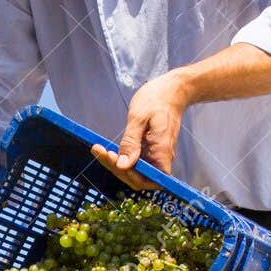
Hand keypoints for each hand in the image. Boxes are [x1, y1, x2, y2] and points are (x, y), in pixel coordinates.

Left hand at [91, 72, 190, 188]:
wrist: (171, 90)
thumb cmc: (157, 99)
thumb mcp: (139, 118)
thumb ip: (131, 142)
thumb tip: (123, 165)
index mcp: (162, 153)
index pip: (147, 180)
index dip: (128, 174)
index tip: (113, 159)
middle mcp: (160, 159)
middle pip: (138, 178)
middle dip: (117, 168)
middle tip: (100, 152)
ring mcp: (154, 157)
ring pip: (134, 171)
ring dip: (115, 164)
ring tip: (99, 150)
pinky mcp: (148, 152)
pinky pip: (134, 161)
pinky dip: (119, 158)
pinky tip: (106, 149)